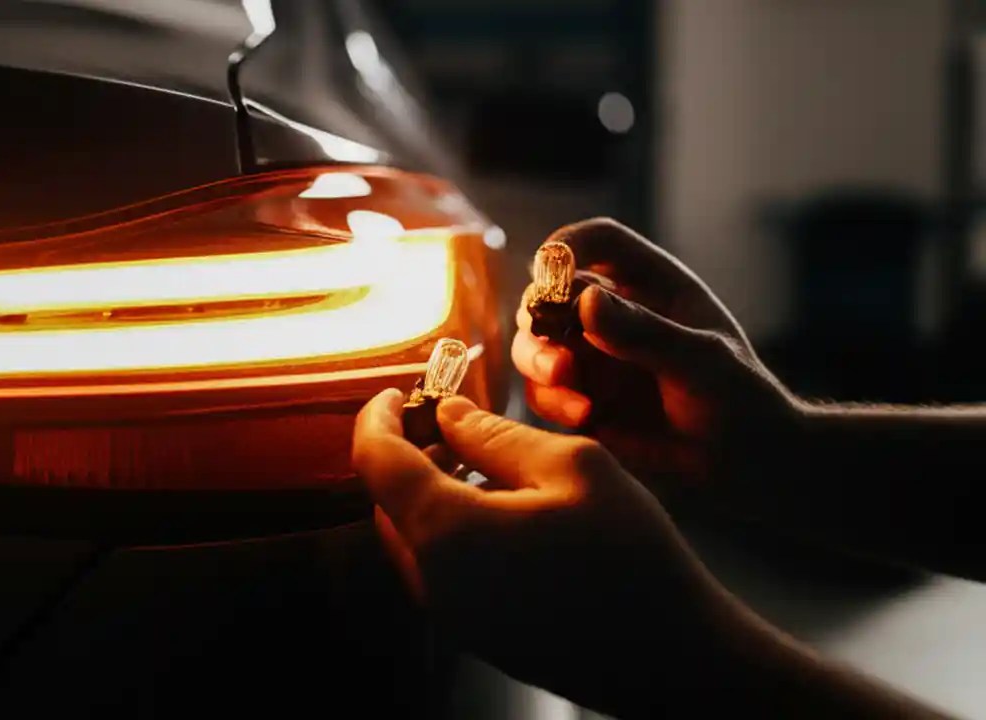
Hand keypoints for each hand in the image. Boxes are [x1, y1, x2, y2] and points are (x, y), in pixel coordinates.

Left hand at [351, 390, 754, 716]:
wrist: (674, 657)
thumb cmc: (632, 557)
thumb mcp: (572, 466)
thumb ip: (496, 435)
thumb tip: (447, 414)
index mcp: (447, 533)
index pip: (375, 462)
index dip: (378, 418)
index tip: (399, 392)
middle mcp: (434, 581)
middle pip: (387, 502)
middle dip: (407, 454)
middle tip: (450, 421)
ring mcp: (452, 615)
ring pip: (412, 537)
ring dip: (430, 492)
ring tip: (482, 461)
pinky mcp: (476, 634)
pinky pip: (440, 569)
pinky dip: (451, 528)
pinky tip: (504, 509)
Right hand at [513, 218, 801, 491]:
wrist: (743, 464)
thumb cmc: (739, 399)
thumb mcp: (701, 362)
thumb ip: (646, 333)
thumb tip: (585, 302)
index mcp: (650, 285)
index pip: (598, 241)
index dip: (567, 246)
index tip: (549, 269)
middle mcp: (612, 314)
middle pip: (549, 292)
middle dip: (540, 316)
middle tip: (556, 351)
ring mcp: (592, 358)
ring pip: (535, 343)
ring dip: (538, 360)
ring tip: (567, 385)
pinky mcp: (579, 399)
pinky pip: (543, 392)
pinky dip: (552, 400)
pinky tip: (585, 416)